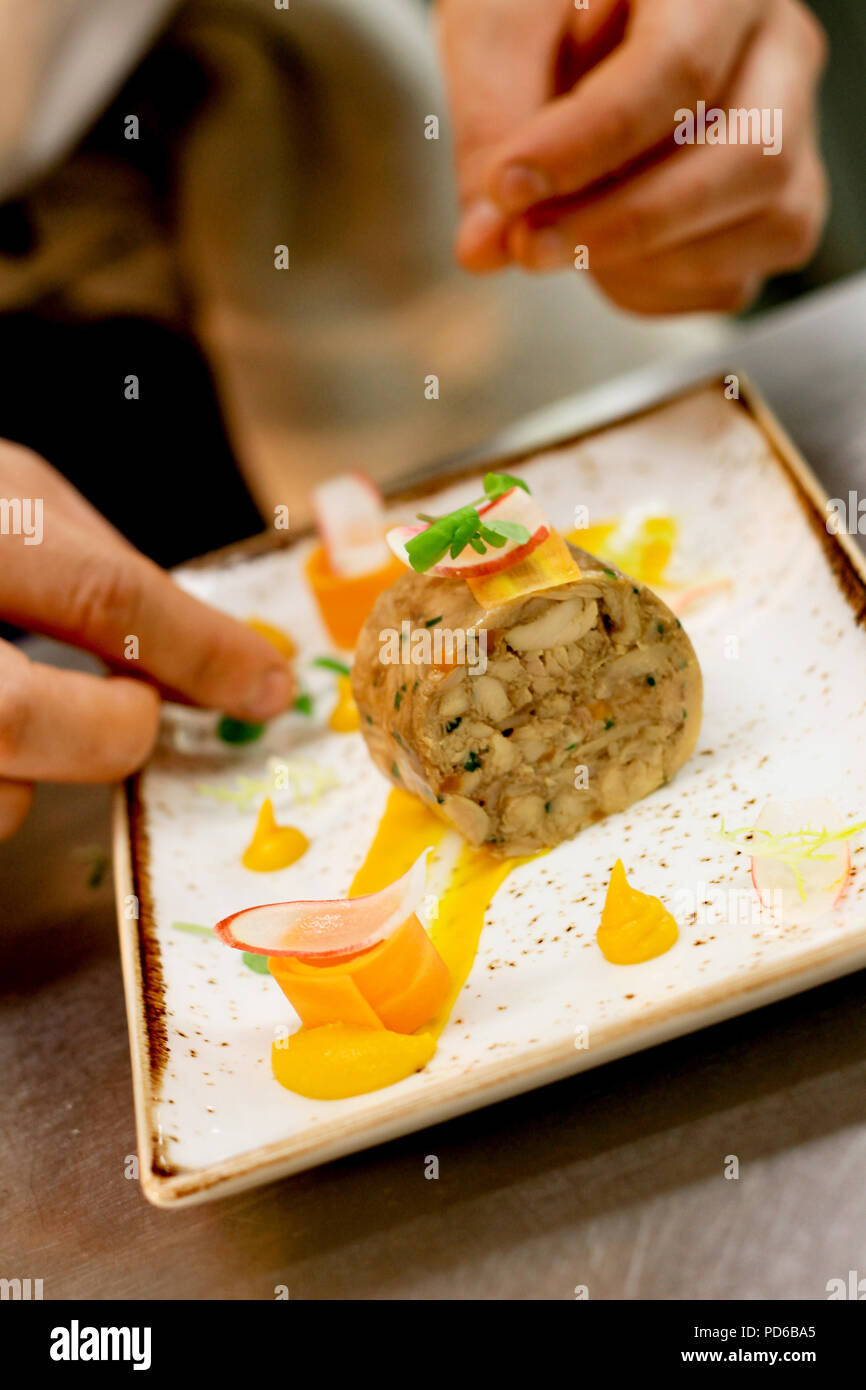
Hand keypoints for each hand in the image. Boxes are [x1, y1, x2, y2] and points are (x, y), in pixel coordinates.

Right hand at [0, 441, 293, 838]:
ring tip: (8, 709)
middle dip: (109, 732)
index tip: (264, 686)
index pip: (102, 595)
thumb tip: (213, 655)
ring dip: (22, 773)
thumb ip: (100, 567)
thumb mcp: (10, 493)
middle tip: (133, 713)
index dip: (201, 649)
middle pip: (22, 719)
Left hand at [437, 0, 828, 312]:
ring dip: (642, 262)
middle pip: (749, 156)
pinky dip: (653, 289)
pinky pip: (734, 281)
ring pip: (763, 224)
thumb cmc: (546, 7)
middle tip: (525, 246)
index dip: (588, 145)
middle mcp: (780, 50)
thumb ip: (490, 126)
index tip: (509, 190)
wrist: (572, 23)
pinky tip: (598, 255)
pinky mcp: (777, 208)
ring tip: (556, 239)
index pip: (679, 69)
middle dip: (624, 223)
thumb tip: (484, 248)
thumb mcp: (498, 30)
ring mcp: (794, 134)